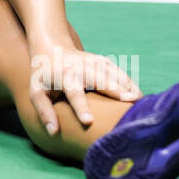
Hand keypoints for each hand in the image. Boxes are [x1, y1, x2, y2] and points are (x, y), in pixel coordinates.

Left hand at [26, 31, 141, 135]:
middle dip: (116, 91)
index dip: (80, 107)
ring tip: (142, 103)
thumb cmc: (43, 75)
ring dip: (127, 86)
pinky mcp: (101, 61)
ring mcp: (92, 62)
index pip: (73, 93)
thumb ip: (44, 111)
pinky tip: (139, 94)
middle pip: (100, 80)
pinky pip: (118, 71)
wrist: (51, 46)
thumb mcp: (36, 92)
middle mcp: (80, 68)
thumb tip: (53, 132)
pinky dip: (129, 82)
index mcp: (63, 77)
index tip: (88, 121)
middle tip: (132, 104)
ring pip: (113, 74)